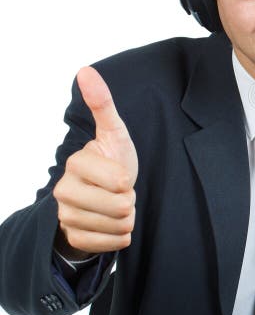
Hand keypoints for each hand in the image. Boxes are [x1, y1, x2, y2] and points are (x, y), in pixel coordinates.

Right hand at [52, 66, 138, 258]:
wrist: (104, 194)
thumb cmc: (113, 160)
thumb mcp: (114, 132)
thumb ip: (102, 104)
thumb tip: (85, 70)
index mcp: (76, 163)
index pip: (119, 182)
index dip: (128, 181)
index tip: (120, 176)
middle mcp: (63, 190)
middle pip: (119, 206)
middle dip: (129, 201)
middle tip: (120, 193)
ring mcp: (65, 216)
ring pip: (117, 225)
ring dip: (127, 219)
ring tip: (118, 207)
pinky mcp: (73, 238)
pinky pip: (110, 244)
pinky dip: (120, 237)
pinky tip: (114, 226)